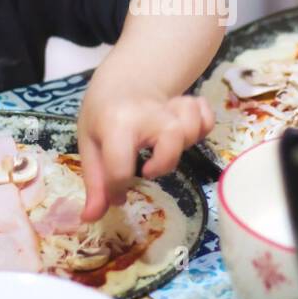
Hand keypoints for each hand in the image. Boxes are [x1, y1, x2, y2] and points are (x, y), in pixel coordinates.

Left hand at [76, 81, 214, 222]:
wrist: (123, 80)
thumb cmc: (102, 114)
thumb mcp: (90, 144)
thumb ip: (95, 182)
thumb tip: (92, 218)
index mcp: (117, 124)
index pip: (120, 168)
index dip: (117, 189)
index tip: (116, 191)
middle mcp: (148, 114)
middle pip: (173, 141)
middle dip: (163, 163)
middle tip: (146, 166)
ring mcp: (172, 106)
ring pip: (192, 128)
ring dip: (183, 143)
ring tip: (163, 146)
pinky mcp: (190, 103)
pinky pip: (207, 118)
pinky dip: (202, 127)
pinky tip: (184, 132)